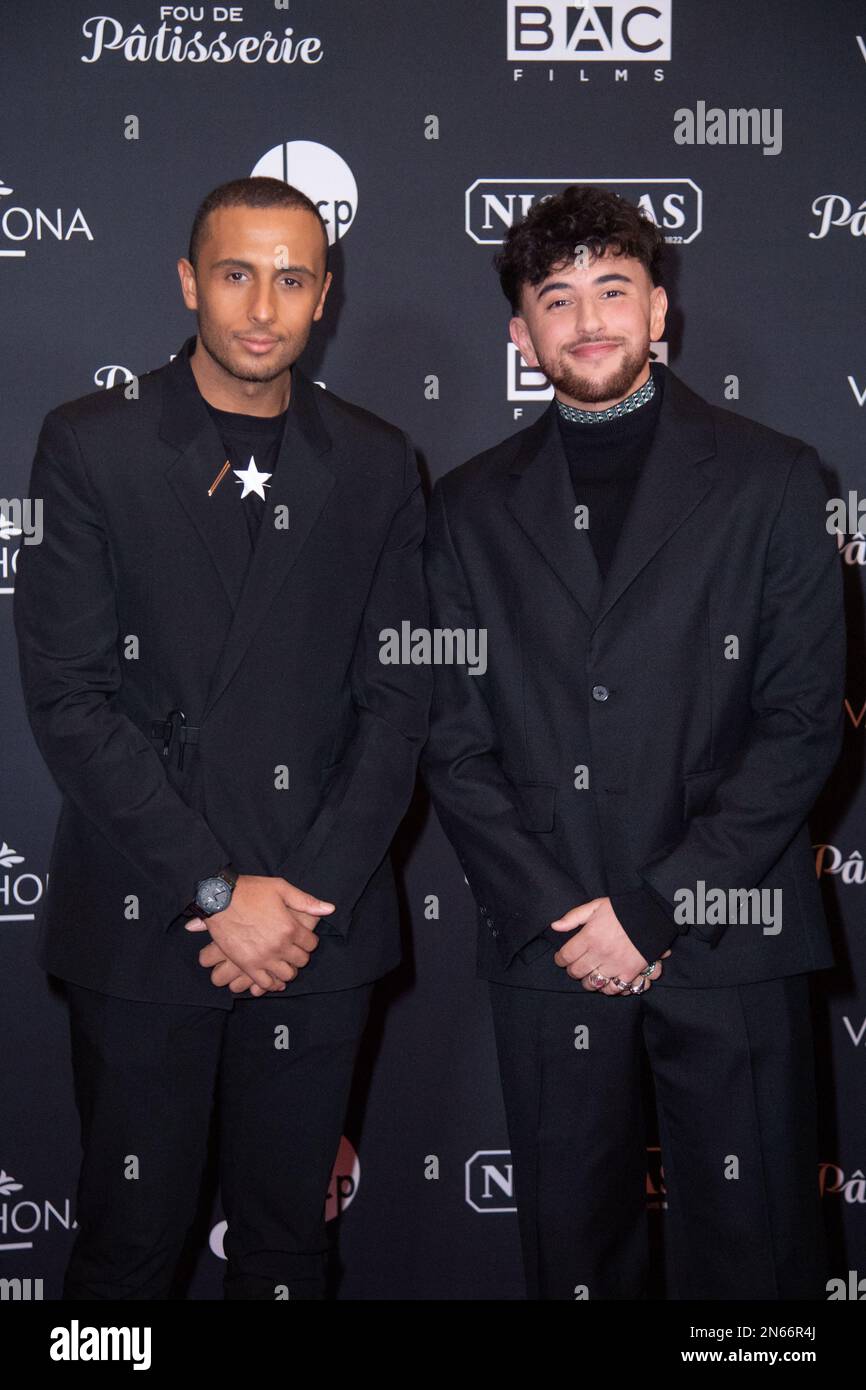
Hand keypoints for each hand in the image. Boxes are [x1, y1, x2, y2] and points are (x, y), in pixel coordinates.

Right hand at [184, 875, 332, 993]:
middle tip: (292, 948)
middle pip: (301, 960)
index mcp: (290, 927)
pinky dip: (271, 984)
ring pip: (287, 975)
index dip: (308, 940)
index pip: (311, 944)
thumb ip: (306, 901)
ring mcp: (263, 958)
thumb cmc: (251, 890)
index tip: (301, 937)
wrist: (219, 898)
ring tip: (282, 962)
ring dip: (287, 969)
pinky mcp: (247, 965)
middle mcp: (279, 946)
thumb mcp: (281, 888)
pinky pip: (265, 984)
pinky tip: (272, 978)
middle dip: (299, 954)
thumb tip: (329, 909)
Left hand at [549, 896, 671, 994]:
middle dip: (573, 971)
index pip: (566, 956)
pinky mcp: (629, 973)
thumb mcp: (595, 906)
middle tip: (575, 967)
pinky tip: (605, 982)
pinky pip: (613, 989)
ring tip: (589, 976)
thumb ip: (573, 917)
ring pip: (592, 983)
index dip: (560, 960)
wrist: (651, 916)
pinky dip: (606, 988)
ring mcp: (614, 965)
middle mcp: (599, 953)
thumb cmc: (621, 910)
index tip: (561, 959)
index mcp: (589, 936)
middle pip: (576, 972)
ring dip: (588, 981)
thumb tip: (555, 926)